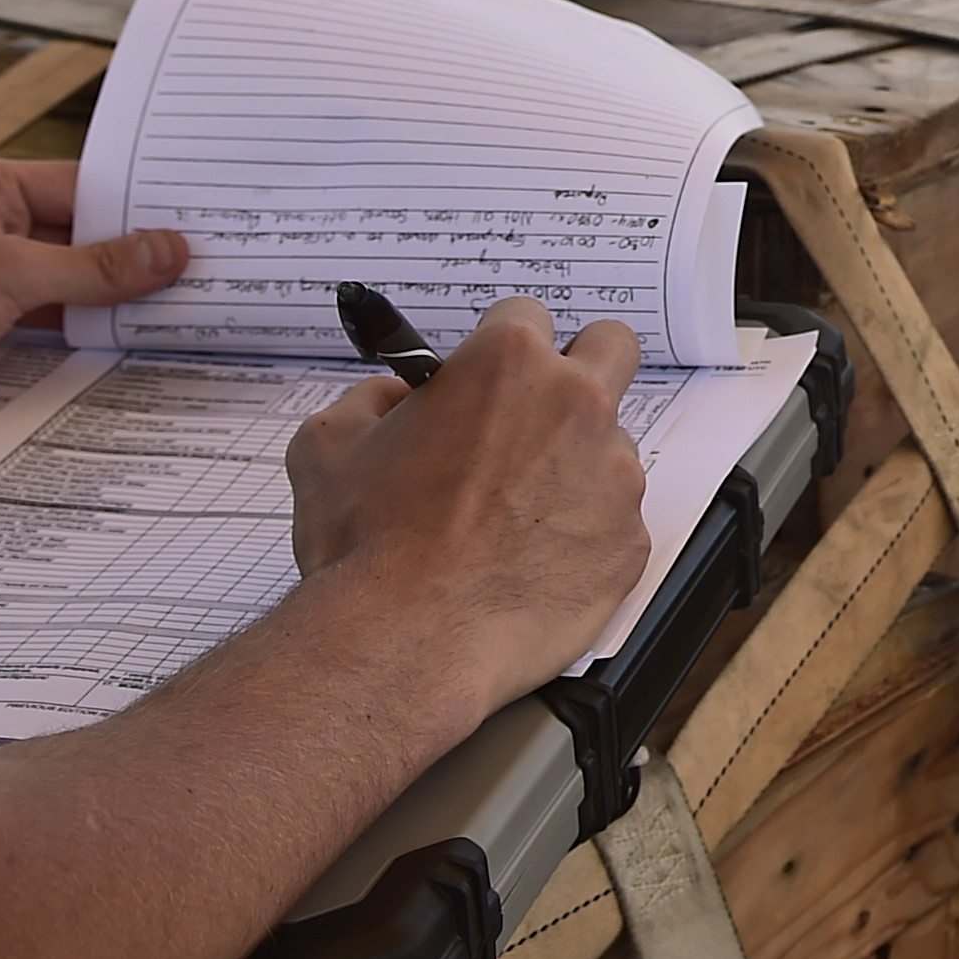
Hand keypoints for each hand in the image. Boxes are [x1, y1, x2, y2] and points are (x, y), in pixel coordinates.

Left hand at [0, 157, 186, 426]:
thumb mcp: (9, 274)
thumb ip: (93, 267)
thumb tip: (167, 251)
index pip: (75, 188)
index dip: (132, 210)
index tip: (188, 227)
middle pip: (73, 236)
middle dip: (126, 258)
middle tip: (193, 271)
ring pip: (60, 282)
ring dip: (104, 298)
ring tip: (169, 306)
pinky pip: (41, 319)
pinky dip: (77, 329)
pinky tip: (119, 337)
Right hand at [284, 303, 653, 712]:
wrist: (404, 642)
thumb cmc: (366, 546)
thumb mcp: (329, 444)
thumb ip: (370, 400)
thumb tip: (395, 398)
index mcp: (507, 363)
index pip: (525, 316)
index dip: (499, 347)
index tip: (488, 377)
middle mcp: (576, 405)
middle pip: (610, 348)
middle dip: (580, 367)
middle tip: (540, 410)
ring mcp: (614, 475)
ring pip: (612, 445)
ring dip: (577, 464)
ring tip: (516, 516)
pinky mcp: (630, 542)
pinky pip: (616, 522)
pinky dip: (584, 535)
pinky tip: (533, 563)